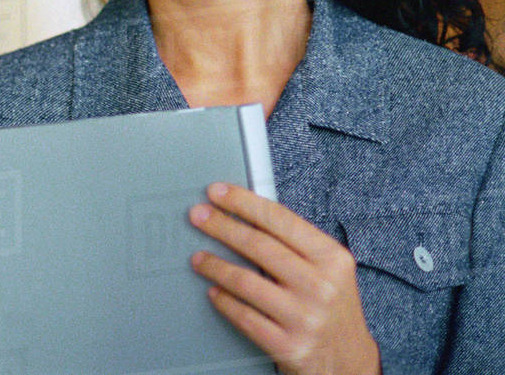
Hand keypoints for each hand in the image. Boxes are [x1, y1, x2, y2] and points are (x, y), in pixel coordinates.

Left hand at [188, 183, 380, 374]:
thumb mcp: (329, 270)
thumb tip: (246, 212)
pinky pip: (245, 317)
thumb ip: (296, 243)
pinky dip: (224, 301)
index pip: (280, 220)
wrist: (351, 363)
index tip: (217, 192)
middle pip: (258, 246)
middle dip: (221, 226)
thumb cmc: (333, 308)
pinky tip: (213, 291)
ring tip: (198, 257)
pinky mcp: (289, 346)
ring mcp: (305, 318)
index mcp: (332, 259)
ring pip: (246, 282)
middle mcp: (321, 286)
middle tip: (198, 216)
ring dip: (214, 265)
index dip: (243, 202)